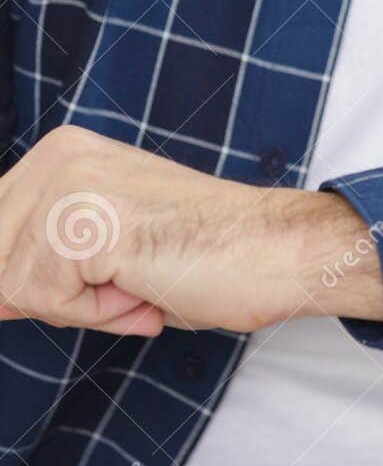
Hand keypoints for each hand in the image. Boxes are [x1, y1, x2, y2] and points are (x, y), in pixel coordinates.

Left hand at [0, 125, 382, 336]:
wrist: (273, 250)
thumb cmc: (202, 254)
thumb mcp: (99, 250)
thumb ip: (37, 258)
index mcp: (60, 151)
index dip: (30, 280)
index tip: (104, 276)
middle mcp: (57, 154)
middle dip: (52, 295)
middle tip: (125, 280)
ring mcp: (67, 181)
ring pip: (10, 287)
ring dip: (77, 306)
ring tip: (139, 279)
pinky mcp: (82, 219)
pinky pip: (43, 301)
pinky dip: (96, 314)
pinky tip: (145, 284)